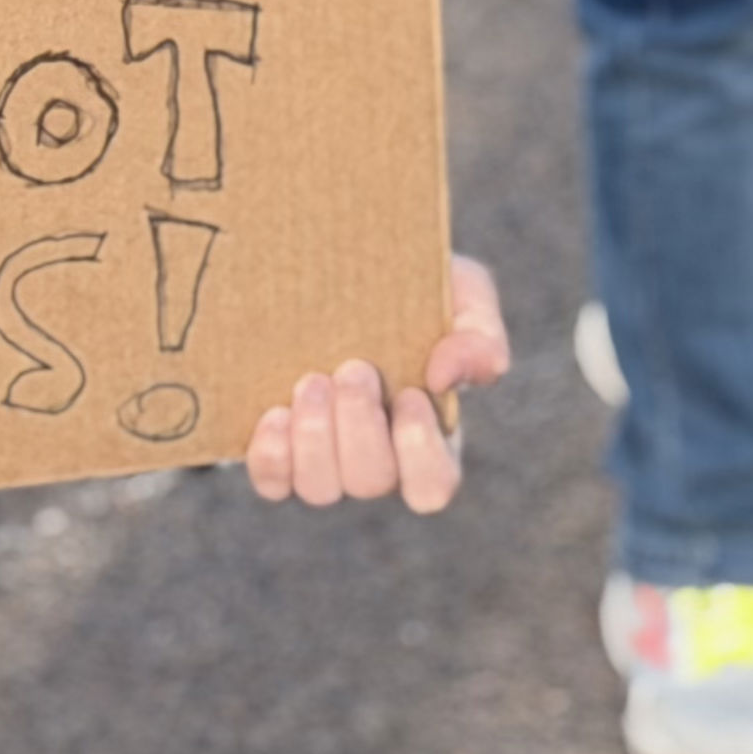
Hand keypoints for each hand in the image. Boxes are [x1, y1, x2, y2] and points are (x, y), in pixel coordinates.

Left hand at [245, 254, 512, 514]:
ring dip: (315, 437)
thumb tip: (445, 378)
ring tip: (311, 382)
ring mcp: (323, 460)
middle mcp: (375, 460)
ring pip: (319, 488)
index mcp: (428, 436)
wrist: (345, 264)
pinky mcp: (278, 450)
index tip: (411, 394)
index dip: (420, 453)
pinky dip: (272, 454)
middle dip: (360, 427)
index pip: (433, 486)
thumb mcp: (466, 295)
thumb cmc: (417, 288)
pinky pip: (272, 481)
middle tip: (354, 369)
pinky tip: (276, 412)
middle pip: (371, 482)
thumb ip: (480, 335)